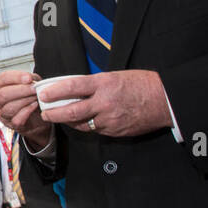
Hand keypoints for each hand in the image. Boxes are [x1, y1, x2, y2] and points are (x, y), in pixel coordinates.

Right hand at [0, 70, 51, 147]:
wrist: (36, 117)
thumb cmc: (30, 97)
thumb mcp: (31, 83)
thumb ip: (31, 80)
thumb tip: (32, 80)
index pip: (2, 79)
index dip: (15, 78)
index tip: (28, 78)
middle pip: (3, 95)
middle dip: (21, 90)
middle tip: (34, 88)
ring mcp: (2, 113)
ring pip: (9, 108)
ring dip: (26, 101)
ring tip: (36, 97)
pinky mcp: (10, 124)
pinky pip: (17, 119)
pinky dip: (27, 111)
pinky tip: (34, 105)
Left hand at [38, 70, 172, 137]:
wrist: (164, 100)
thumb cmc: (142, 84)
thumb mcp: (115, 76)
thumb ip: (95, 84)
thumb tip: (75, 88)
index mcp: (104, 84)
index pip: (72, 87)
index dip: (55, 91)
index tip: (43, 94)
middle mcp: (105, 102)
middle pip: (71, 111)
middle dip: (53, 113)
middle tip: (45, 113)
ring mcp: (110, 119)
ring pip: (80, 124)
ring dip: (67, 121)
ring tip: (58, 117)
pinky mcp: (115, 131)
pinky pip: (94, 130)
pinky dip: (85, 126)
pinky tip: (80, 122)